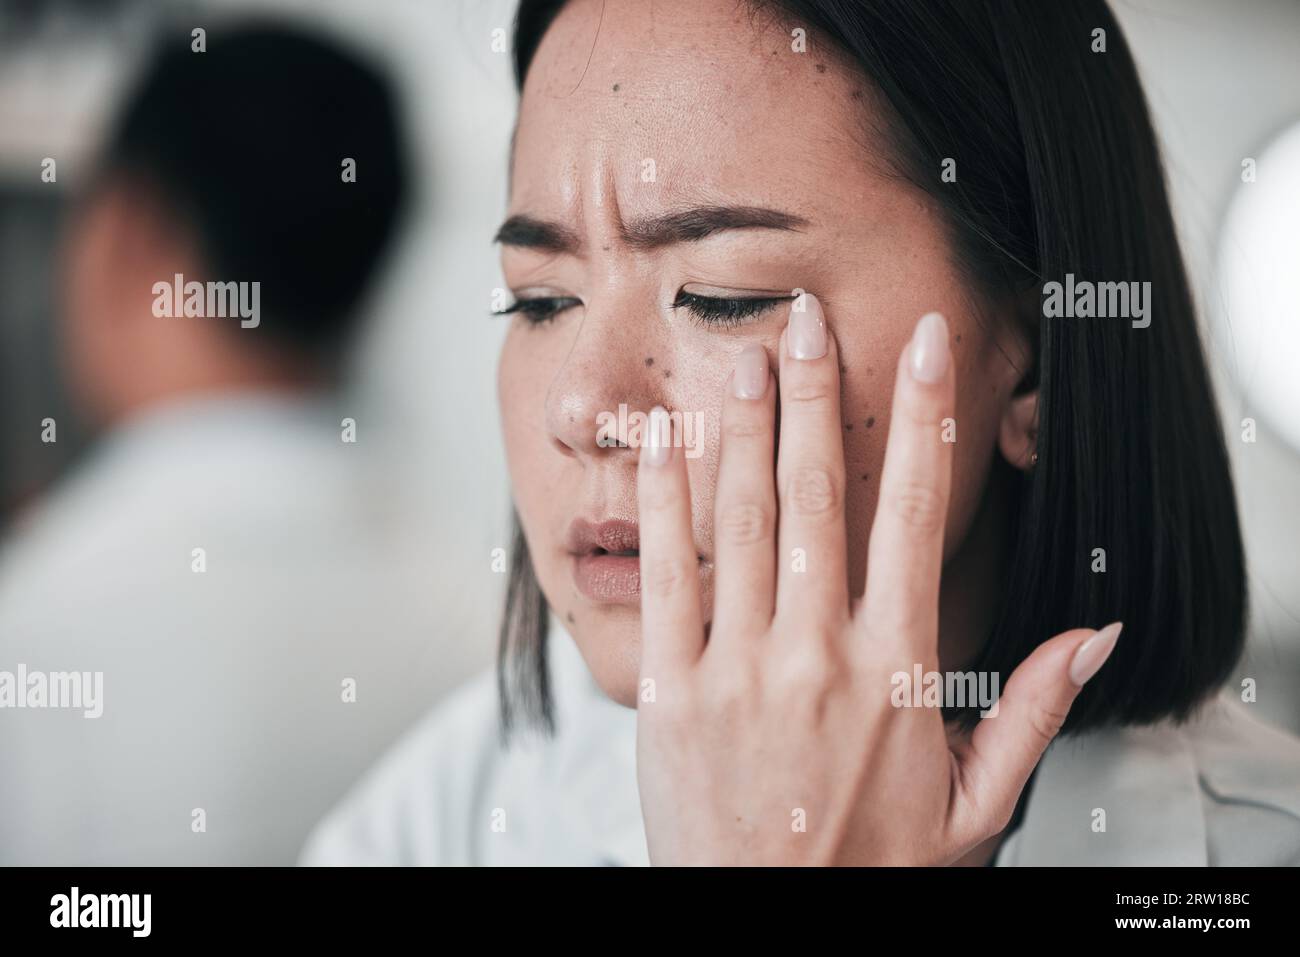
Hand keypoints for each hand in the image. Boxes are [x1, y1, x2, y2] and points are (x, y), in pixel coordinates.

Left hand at [633, 295, 1120, 864]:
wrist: (772, 933)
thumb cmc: (872, 870)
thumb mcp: (977, 803)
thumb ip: (1034, 710)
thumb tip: (1095, 633)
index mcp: (897, 669)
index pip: (914, 515)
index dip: (921, 419)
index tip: (926, 346)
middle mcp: (817, 653)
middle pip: (817, 494)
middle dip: (814, 395)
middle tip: (805, 317)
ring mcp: (738, 669)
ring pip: (741, 523)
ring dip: (741, 430)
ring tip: (741, 355)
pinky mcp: (671, 692)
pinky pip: (667, 580)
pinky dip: (665, 504)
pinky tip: (664, 444)